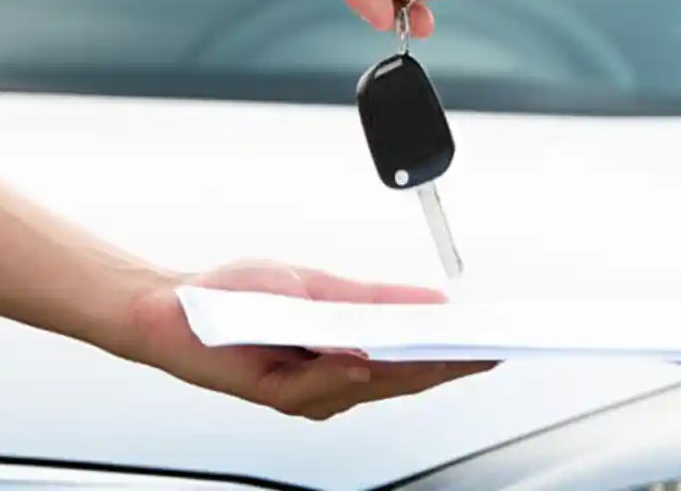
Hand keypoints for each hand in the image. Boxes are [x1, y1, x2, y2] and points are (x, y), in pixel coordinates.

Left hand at [127, 261, 494, 420]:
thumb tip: (435, 302)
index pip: (417, 361)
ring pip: (368, 388)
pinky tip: (367, 358)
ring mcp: (305, 392)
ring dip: (409, 371)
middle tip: (493, 348)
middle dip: (451, 365)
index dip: (461, 354)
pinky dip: (344, 374)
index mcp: (352, 356)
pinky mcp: (271, 392)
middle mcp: (334, 383)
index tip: (503, 339)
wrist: (177, 307)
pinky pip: (316, 388)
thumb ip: (375, 300)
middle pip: (405, 379)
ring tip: (449, 350)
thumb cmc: (243, 296)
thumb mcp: (321, 287)